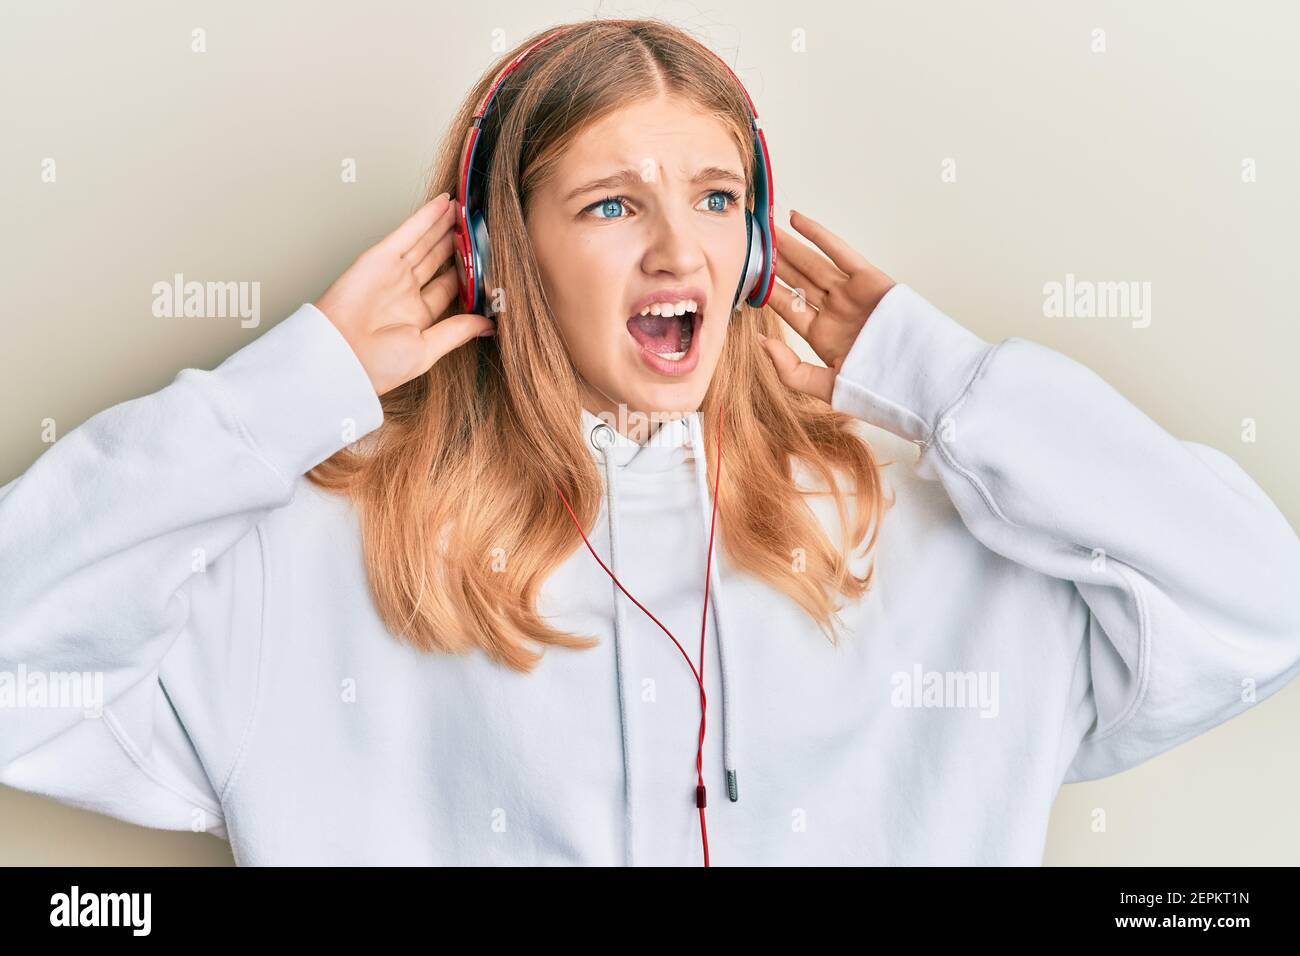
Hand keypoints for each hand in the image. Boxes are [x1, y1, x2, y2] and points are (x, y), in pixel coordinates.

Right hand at [313, 192, 496, 396]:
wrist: (341, 356)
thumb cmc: (377, 363)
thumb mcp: (428, 349)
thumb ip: (458, 331)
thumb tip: (488, 325)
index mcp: (416, 316)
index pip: (448, 288)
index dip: (467, 273)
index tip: (487, 261)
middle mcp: (404, 292)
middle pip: (437, 260)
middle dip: (456, 243)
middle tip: (476, 227)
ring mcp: (393, 272)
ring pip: (425, 241)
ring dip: (444, 224)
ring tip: (464, 209)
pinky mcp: (381, 257)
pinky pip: (409, 232)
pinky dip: (426, 216)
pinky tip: (443, 204)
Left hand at [760, 209, 895, 404]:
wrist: (922, 380)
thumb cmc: (879, 389)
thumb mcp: (826, 387)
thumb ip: (790, 370)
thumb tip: (761, 344)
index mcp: (821, 335)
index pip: (785, 306)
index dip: (764, 288)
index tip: (743, 273)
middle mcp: (833, 311)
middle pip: (795, 280)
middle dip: (773, 261)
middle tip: (751, 240)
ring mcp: (850, 294)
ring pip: (812, 263)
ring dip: (788, 244)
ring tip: (766, 227)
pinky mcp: (868, 279)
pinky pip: (839, 252)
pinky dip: (819, 234)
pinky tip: (796, 219)